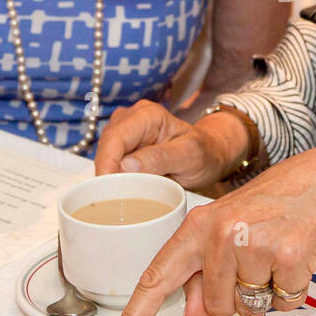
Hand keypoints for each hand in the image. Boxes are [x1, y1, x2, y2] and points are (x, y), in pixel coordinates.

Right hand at [93, 100, 243, 188]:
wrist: (211, 154)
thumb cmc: (204, 152)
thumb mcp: (189, 156)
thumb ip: (160, 158)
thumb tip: (125, 165)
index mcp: (148, 115)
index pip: (115, 137)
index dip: (107, 163)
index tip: (108, 189)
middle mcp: (132, 118)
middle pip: (105, 146)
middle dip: (106, 172)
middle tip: (114, 200)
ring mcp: (126, 132)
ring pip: (104, 154)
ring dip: (109, 176)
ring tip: (119, 198)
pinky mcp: (124, 147)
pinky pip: (110, 162)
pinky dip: (113, 177)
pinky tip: (122, 191)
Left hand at [107, 141, 315, 315]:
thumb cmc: (280, 202)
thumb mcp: (232, 227)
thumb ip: (205, 270)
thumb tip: (191, 315)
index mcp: (199, 224)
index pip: (158, 276)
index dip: (135, 314)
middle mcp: (220, 233)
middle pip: (214, 306)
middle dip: (237, 297)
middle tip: (259, 261)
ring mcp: (254, 245)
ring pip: (249, 308)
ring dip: (267, 292)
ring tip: (280, 254)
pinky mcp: (290, 257)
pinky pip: (284, 304)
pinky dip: (295, 290)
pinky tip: (301, 258)